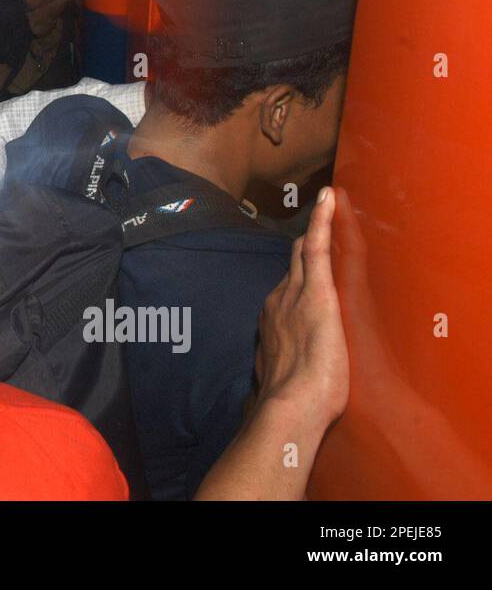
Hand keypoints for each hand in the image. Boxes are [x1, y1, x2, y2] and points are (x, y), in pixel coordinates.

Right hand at [254, 187, 349, 430]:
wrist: (292, 404)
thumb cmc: (290, 401)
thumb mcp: (276, 376)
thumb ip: (276, 361)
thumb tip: (272, 371)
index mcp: (271, 320)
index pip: (286, 289)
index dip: (296, 278)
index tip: (302, 272)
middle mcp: (278, 300)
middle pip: (292, 265)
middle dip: (301, 247)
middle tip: (314, 226)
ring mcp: (296, 293)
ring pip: (303, 253)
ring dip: (315, 232)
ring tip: (328, 203)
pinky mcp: (317, 291)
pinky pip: (316, 247)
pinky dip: (322, 220)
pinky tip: (329, 197)